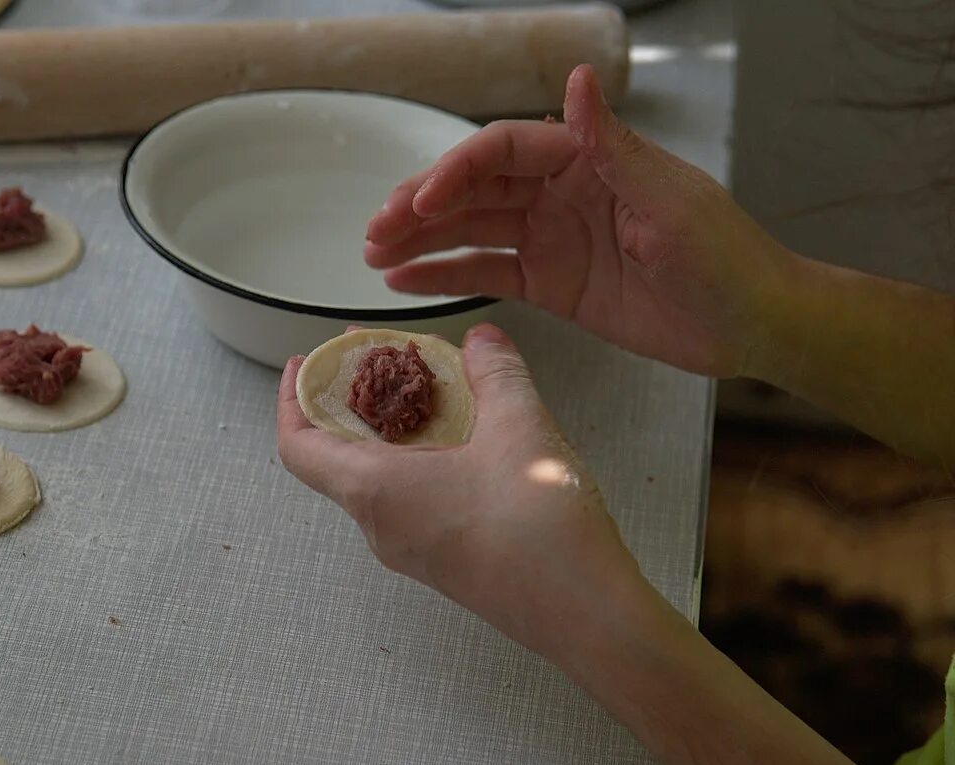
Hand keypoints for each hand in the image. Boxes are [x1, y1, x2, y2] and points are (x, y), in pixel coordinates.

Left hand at [277, 323, 638, 642]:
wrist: (587, 616)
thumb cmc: (540, 528)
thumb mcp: (521, 427)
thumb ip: (496, 373)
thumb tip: (480, 339)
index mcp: (376, 492)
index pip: (299, 447)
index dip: (291, 400)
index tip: (302, 364)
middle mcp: (382, 526)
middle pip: (338, 459)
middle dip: (350, 404)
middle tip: (378, 361)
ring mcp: (413, 550)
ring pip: (378, 480)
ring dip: (390, 432)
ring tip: (426, 390)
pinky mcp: (445, 562)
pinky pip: (411, 501)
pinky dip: (419, 460)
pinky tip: (465, 437)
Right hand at [364, 64, 795, 377]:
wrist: (751, 323)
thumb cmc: (725, 255)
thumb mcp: (670, 200)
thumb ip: (613, 147)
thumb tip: (575, 80)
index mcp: (588, 160)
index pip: (504, 150)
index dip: (457, 170)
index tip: (424, 200)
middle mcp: (560, 193)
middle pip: (474, 189)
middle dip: (420, 205)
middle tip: (375, 229)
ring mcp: (551, 239)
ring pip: (470, 231)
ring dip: (420, 240)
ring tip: (373, 253)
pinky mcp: (550, 284)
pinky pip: (487, 274)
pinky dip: (445, 276)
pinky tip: (405, 281)